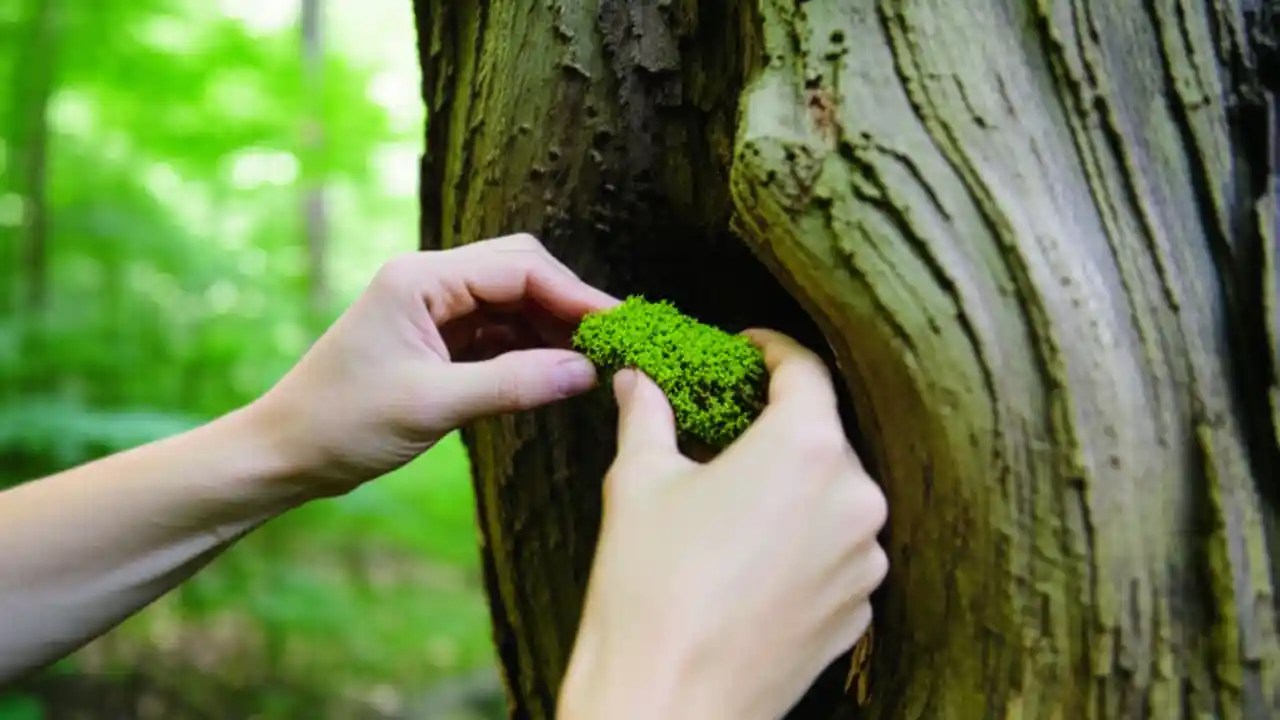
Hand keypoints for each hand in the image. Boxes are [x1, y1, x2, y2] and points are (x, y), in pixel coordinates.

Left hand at [252, 234, 617, 496]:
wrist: (287, 453)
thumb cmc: (343, 424)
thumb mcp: (433, 405)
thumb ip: (513, 384)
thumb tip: (587, 372)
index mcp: (420, 279)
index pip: (519, 269)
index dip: (575, 295)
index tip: (619, 326)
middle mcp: (429, 281)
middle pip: (521, 272)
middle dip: (568, 303)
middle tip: (614, 341)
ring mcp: (433, 309)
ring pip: (513, 302)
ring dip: (552, 327)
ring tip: (594, 360)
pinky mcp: (437, 339)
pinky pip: (498, 332)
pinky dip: (530, 348)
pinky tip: (556, 371)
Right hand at [558, 330, 887, 719]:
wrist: (666, 707)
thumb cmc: (648, 588)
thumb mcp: (637, 484)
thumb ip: (647, 416)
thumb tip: (637, 381)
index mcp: (806, 448)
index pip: (806, 371)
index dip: (773, 351)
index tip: (746, 351)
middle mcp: (855, 499)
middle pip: (824, 435)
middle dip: (777, 426)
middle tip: (728, 427)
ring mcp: (864, 561)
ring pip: (834, 497)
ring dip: (793, 488)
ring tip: (736, 503)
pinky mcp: (859, 611)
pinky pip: (838, 553)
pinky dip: (804, 542)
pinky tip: (753, 558)